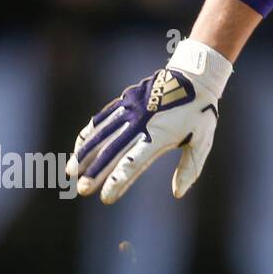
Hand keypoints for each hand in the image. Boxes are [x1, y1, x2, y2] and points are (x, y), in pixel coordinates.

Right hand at [67, 40, 229, 203]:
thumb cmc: (200, 112)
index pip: (134, 163)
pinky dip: (89, 133)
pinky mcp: (126, 99)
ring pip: (101, 134)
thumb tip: (178, 194)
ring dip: (84, 154)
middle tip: (81, 189)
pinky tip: (79, 147)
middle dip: (95, 171)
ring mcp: (131, 109)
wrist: (196, 76)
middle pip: (112, 150)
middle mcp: (142, 122)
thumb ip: (189, 168)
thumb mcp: (202, 141)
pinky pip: (102, 118)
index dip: (118, 181)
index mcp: (160, 136)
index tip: (105, 197)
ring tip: (70, 172)